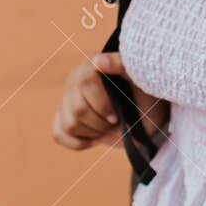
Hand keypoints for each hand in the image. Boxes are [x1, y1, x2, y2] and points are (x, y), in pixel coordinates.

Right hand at [50, 51, 167, 150]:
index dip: (101, 104)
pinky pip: (58, 133)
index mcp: (92, 67)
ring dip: (93, 133)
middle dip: (100, 123)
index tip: (116, 116)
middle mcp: (75, 80)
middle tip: (115, 123)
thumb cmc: (145, 93)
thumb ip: (120, 65)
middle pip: (77, 109)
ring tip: (107, 127)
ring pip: (69, 124)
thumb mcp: (139, 78)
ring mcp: (67, 99)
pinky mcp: (64, 116)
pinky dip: (77, 143)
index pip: (85, 82)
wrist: (146, 111)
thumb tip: (98, 62)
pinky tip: (93, 139)